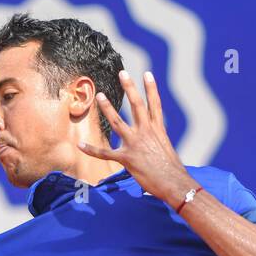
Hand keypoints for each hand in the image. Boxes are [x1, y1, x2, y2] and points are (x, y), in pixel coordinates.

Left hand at [78, 70, 196, 206]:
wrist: (174, 182)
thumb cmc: (173, 171)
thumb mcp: (166, 152)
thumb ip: (157, 145)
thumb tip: (154, 149)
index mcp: (158, 130)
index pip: (154, 105)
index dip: (151, 88)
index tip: (147, 74)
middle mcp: (147, 132)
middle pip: (137, 105)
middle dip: (130, 87)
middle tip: (122, 73)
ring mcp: (135, 144)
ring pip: (118, 122)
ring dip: (108, 108)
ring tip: (99, 95)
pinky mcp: (127, 158)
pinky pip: (105, 153)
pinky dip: (92, 150)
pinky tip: (80, 145)